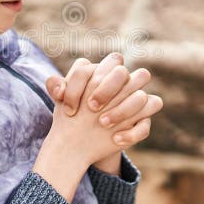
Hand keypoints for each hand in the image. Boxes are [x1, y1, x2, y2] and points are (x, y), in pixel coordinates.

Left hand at [45, 53, 161, 168]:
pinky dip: (133, 132)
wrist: (82, 139)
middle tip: (91, 108)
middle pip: (123, 73)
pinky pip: (146, 124)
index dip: (85, 81)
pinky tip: (115, 140)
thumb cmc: (74, 112)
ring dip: (122, 110)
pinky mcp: (142, 121)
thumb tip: (58, 88)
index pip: (99, 63)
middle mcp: (123, 83)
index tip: (71, 106)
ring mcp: (135, 101)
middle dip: (107, 89)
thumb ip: (57, 89)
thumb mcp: (63, 102)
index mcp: (103, 72)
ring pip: (142, 96)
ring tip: (103, 124)